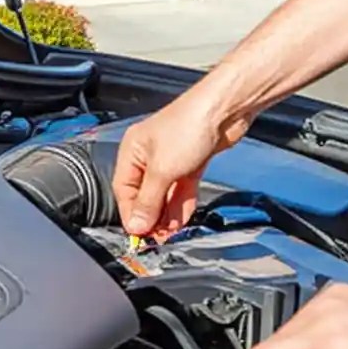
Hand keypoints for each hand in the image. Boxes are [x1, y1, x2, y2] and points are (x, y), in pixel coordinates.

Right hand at [111, 79, 251, 238]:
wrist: (223, 111)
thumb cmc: (189, 125)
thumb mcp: (162, 170)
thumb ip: (149, 201)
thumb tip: (136, 224)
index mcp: (132, 151)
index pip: (124, 190)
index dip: (131, 214)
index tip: (138, 234)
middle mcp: (149, 155)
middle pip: (145, 194)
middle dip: (150, 216)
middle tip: (156, 238)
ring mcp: (171, 159)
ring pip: (164, 194)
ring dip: (167, 215)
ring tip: (169, 234)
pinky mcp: (191, 162)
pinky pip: (181, 189)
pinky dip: (182, 204)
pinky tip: (182, 219)